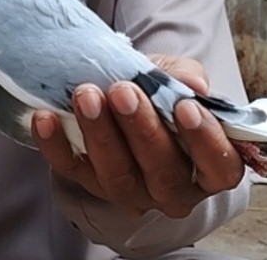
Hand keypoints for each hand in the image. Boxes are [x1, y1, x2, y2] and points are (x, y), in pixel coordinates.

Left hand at [31, 55, 244, 218]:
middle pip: (163, 173)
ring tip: (87, 96)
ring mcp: (130, 191)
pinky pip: (72, 171)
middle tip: (124, 92)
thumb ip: (187, 78)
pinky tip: (46, 118)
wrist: (123, 91)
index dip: (206, 142)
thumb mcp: (176, 76)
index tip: (185, 107)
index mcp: (208, 166)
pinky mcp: (89, 183)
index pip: (220, 167)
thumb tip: (194, 86)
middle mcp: (172, 189)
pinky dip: (56, 145)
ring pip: (117, 177)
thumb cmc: (161, 91)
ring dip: (101, 135)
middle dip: (142, 131)